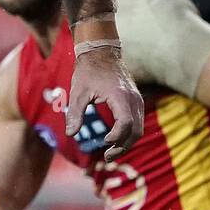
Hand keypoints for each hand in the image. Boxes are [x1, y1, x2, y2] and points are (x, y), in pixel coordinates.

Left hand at [66, 46, 143, 161]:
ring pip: (139, 128)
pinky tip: (115, 142)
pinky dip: (128, 135)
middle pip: (136, 130)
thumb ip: (75, 113)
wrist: (102, 52)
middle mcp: (133, 99)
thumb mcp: (78, 92)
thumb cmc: (88, 71)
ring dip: (126, 143)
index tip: (104, 142)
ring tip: (110, 153)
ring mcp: (137, 100)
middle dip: (123, 146)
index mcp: (120, 96)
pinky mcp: (135, 101)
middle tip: (106, 157)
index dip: (117, 137)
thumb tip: (70, 133)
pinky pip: (137, 122)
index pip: (126, 123)